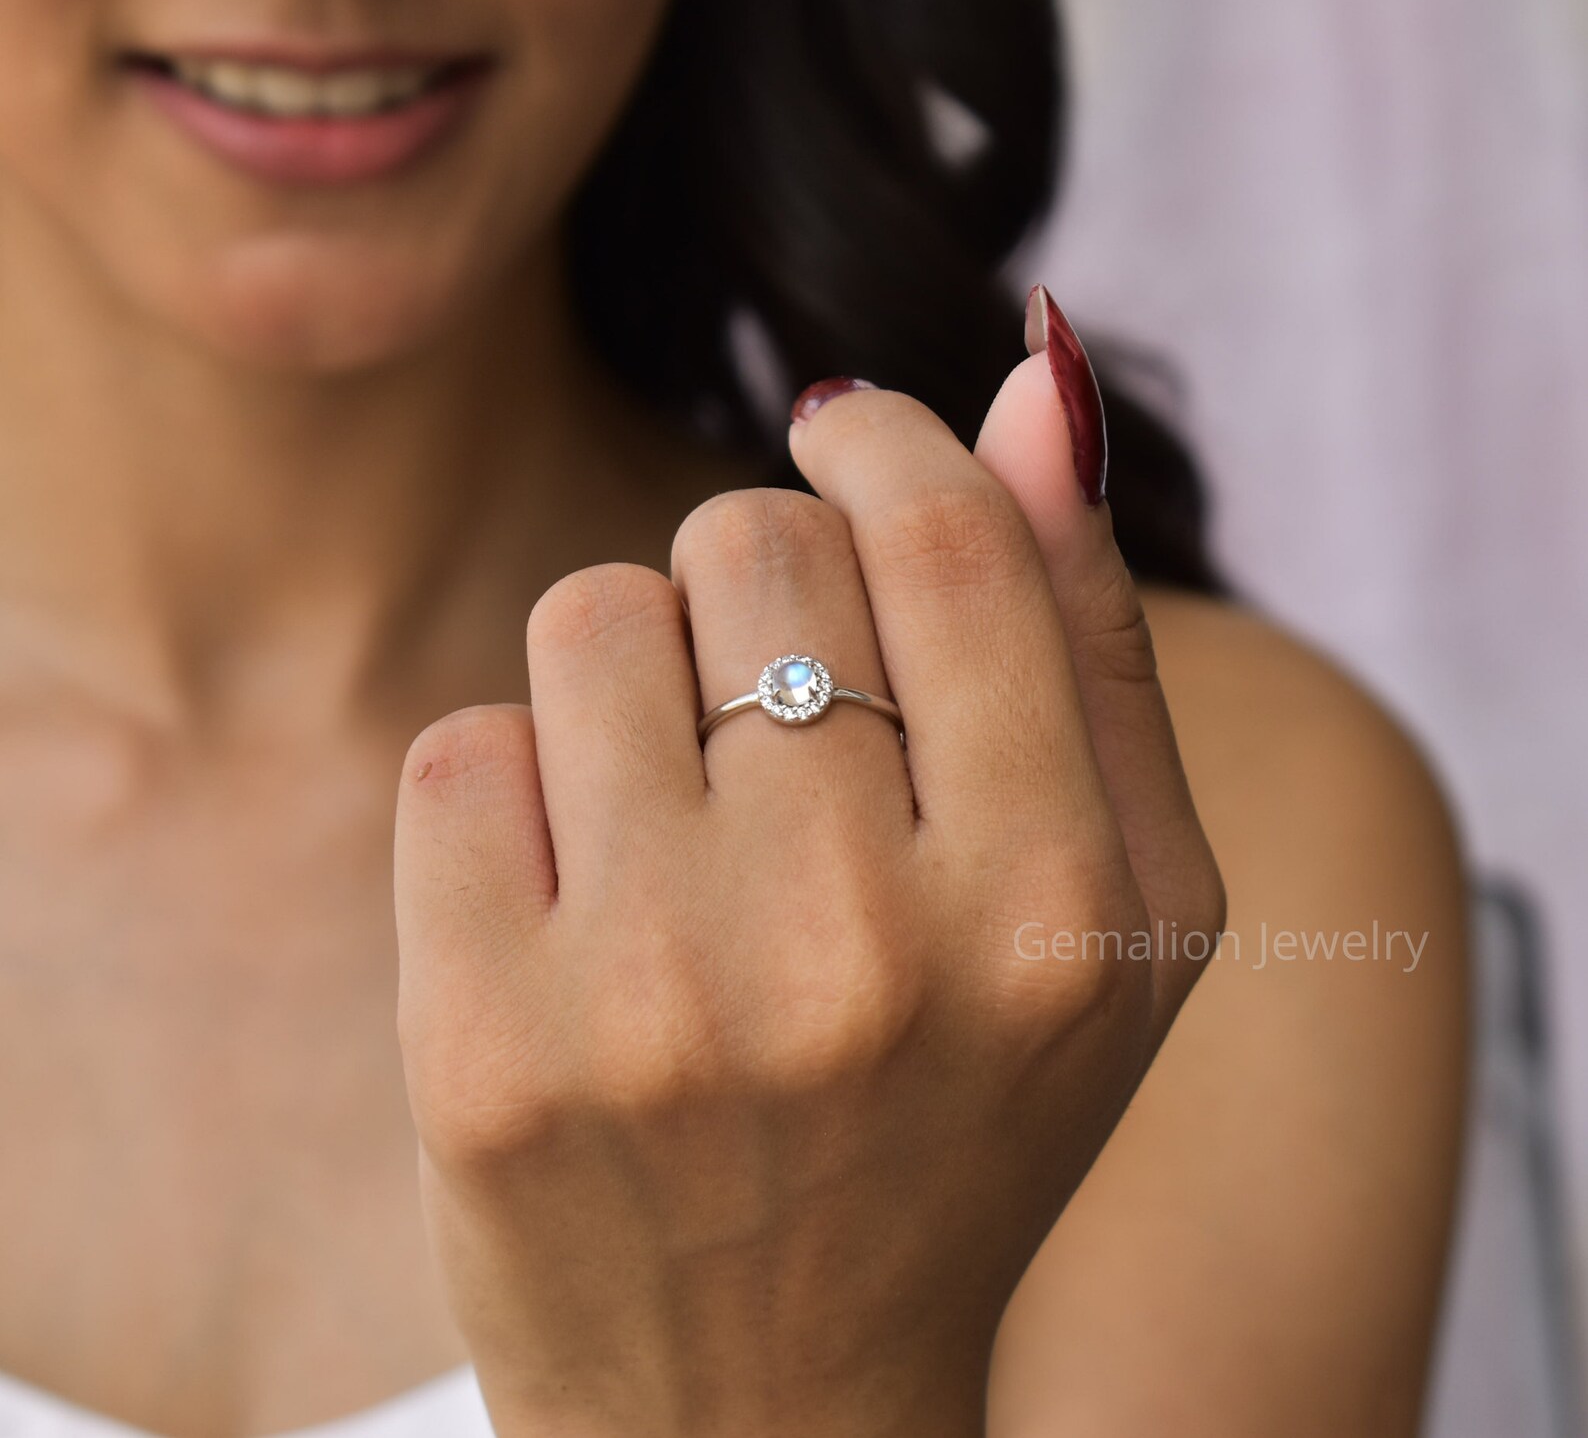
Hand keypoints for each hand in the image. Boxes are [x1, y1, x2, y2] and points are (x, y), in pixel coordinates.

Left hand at [393, 289, 1225, 1437]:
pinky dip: (515, 795)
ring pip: (591, 617)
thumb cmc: (964, 1117)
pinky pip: (464, 749)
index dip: (878, 440)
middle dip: (756, 587)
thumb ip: (1090, 634)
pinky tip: (574, 915)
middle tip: (775, 724)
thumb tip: (1027, 378)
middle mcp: (861, 953)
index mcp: (1054, 910)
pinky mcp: (483, 1051)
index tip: (840, 431)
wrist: (767, 1405)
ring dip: (629, 680)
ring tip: (677, 828)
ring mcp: (657, 1006)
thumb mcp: (1117, 913)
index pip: (941, 541)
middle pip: (752, 547)